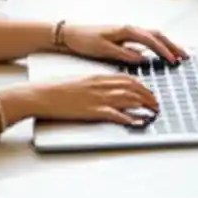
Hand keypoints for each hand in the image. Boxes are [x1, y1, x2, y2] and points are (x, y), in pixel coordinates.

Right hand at [2, 75, 159, 125]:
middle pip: (133, 88)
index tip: (149, 91)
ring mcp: (98, 97)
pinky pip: (117, 114)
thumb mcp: (80, 81)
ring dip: (145, 105)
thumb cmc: (56, 89)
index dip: (142, 85)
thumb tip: (107, 90)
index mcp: (98, 76)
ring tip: (154, 111)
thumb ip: (95, 84)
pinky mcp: (93, 110)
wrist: (41, 94)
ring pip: (129, 99)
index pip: (127, 78)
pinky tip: (138, 121)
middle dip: (148, 95)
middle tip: (156, 103)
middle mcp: (102, 85)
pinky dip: (130, 118)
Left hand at [62, 24, 189, 64]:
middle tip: (184, 56)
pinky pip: (147, 39)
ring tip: (177, 54)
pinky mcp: (125, 36)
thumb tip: (141, 59)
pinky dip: (158, 45)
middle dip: (172, 45)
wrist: (70, 34)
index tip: (173, 59)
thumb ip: (124, 54)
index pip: (151, 40)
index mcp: (126, 30)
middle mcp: (130, 29)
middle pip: (158, 35)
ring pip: (154, 36)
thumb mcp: (104, 49)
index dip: (164, 50)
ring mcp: (128, 32)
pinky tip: (161, 52)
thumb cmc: (84, 39)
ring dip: (167, 44)